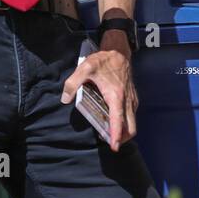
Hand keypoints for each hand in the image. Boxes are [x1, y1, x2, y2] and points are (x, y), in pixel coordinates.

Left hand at [61, 37, 137, 151]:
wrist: (119, 50)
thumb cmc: (103, 60)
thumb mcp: (84, 68)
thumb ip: (73, 83)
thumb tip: (65, 99)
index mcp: (116, 96)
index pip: (118, 121)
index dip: (116, 135)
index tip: (114, 147)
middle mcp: (127, 100)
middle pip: (130, 127)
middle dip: (122, 138)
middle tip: (110, 143)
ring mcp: (132, 99)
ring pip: (132, 122)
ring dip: (124, 131)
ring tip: (110, 133)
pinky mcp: (133, 97)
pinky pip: (132, 115)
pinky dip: (126, 122)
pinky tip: (114, 120)